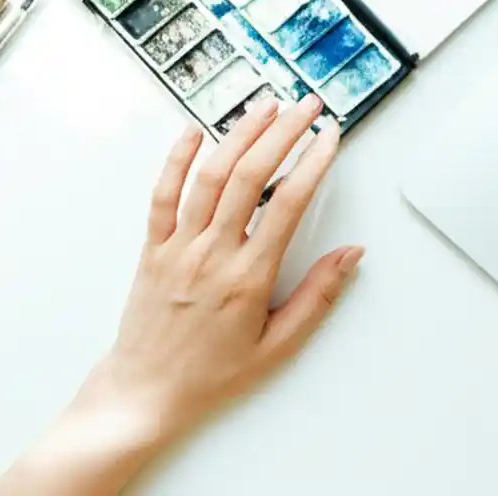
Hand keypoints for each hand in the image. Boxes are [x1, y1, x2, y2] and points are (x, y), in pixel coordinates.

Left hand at [0, 95, 362, 494]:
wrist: (145, 393)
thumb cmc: (212, 375)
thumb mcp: (278, 346)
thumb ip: (317, 297)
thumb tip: (352, 254)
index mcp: (248, 278)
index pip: (287, 204)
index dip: (313, 162)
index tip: (330, 136)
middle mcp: (212, 254)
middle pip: (249, 176)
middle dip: (282, 132)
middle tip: (307, 105)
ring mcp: (177, 247)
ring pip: (209, 175)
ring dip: (239, 134)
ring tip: (265, 106)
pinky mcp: (151, 247)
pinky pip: (162, 193)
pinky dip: (176, 158)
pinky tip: (193, 131)